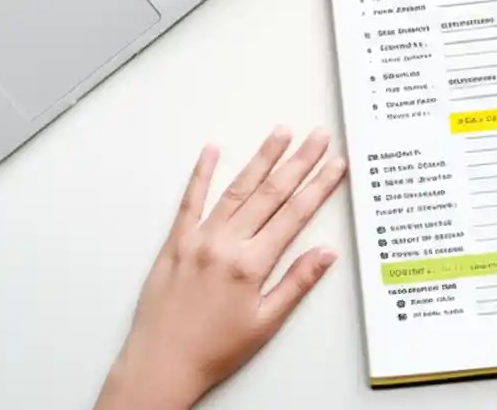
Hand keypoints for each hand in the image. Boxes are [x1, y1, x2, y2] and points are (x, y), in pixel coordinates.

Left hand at [96, 128, 347, 409]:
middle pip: (271, 193)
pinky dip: (202, 173)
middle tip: (318, 137)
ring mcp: (198, 239)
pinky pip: (190, 200)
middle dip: (299, 161)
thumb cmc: (213, 350)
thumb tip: (326, 254)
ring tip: (281, 133)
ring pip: (237, 188)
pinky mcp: (175, 242)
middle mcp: (225, 245)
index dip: (320, 186)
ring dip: (262, 158)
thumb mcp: (266, 322)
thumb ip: (297, 283)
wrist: (160, 363)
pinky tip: (212, 151)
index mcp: (251, 265)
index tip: (336, 165)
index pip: (295, 215)